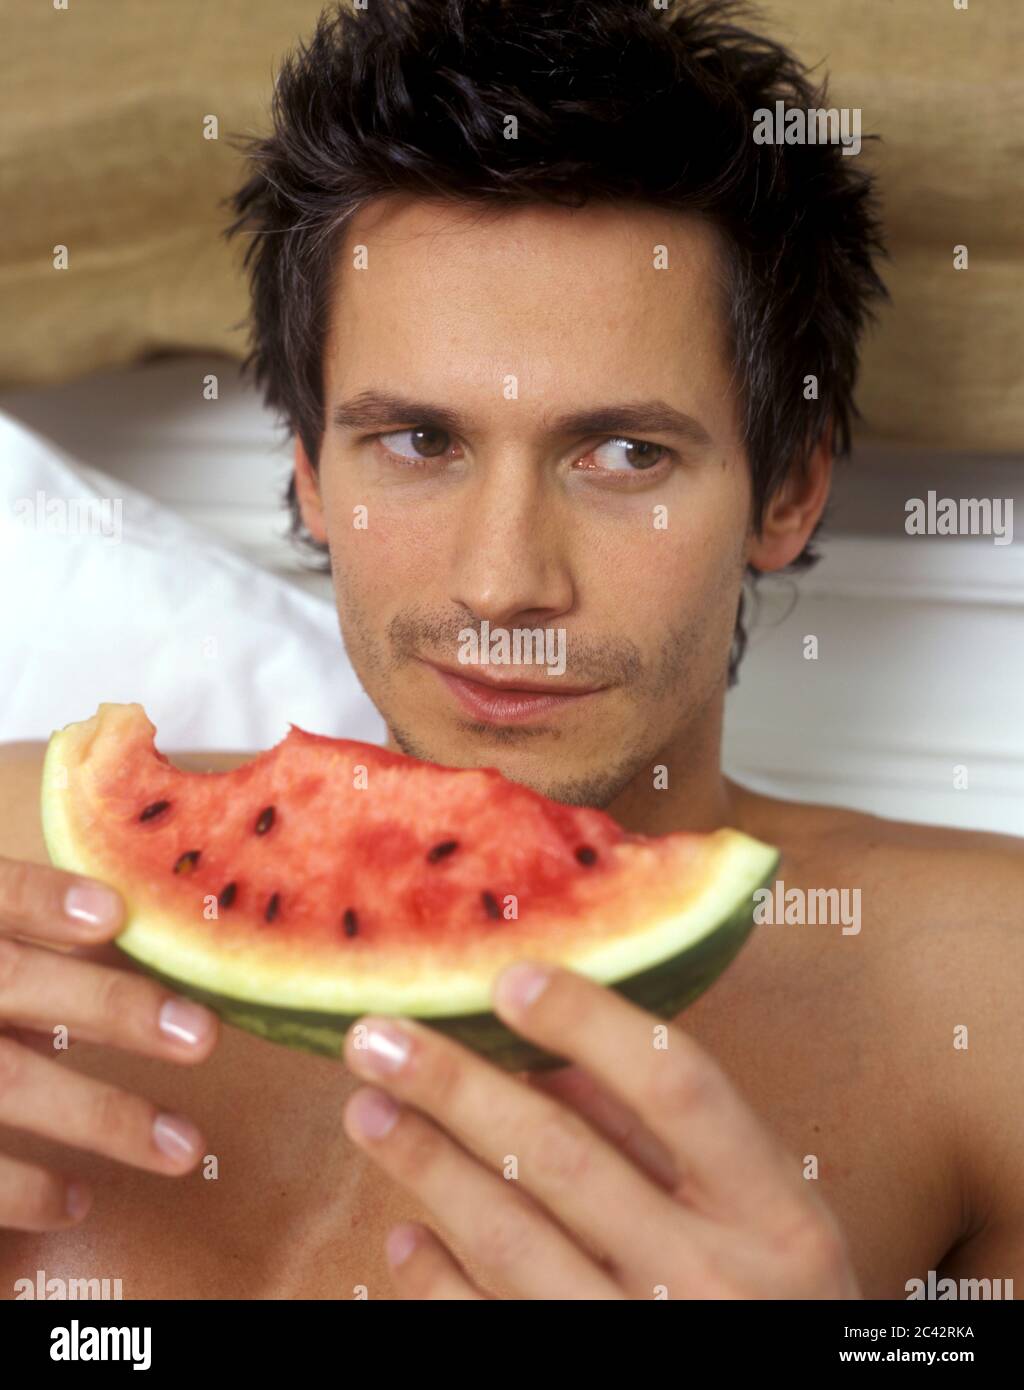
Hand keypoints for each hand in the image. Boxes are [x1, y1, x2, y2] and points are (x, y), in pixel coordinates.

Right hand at [0, 856, 218, 1231]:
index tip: (115, 913)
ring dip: (99, 1116)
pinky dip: (25, 1190)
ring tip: (179, 1146)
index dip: (45, 900)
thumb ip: (36, 947)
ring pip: (6, 1082)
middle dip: (110, 1006)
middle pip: (12, 982)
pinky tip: (78, 1200)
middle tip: (204, 1036)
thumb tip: (148, 942)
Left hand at [341, 962, 861, 1298]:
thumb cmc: (775, 1297)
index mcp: (775, 1214)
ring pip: (511, 1243)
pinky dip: (439, 1281)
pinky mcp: (586, 1387)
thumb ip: (663, 1132)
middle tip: (377, 1037)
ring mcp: (643, 1344)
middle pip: (564, 1159)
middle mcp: (713, 1281)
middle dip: (458, 1089)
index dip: (590, 1024)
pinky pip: (494, 1328)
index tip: (507, 979)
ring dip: (428, 1168)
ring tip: (367, 1109)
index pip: (675, 1087)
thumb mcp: (761, 1212)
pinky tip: (404, 1231)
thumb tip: (546, 1050)